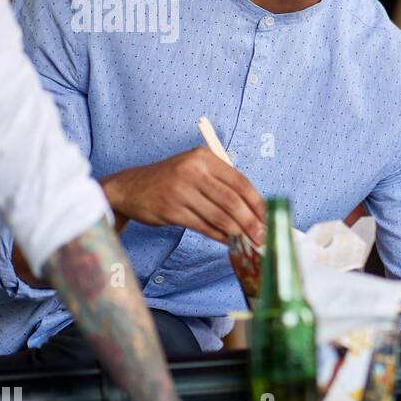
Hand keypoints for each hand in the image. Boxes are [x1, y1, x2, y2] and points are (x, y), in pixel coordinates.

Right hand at [101, 147, 265, 245]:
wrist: (130, 187)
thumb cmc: (171, 180)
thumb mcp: (195, 170)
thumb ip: (222, 184)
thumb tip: (254, 210)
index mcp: (204, 158)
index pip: (240, 182)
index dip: (258, 202)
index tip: (270, 217)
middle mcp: (193, 171)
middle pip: (232, 201)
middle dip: (252, 222)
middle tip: (263, 236)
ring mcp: (180, 191)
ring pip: (219, 216)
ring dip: (238, 232)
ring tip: (250, 242)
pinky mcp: (171, 210)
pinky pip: (203, 227)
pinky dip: (219, 236)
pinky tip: (230, 242)